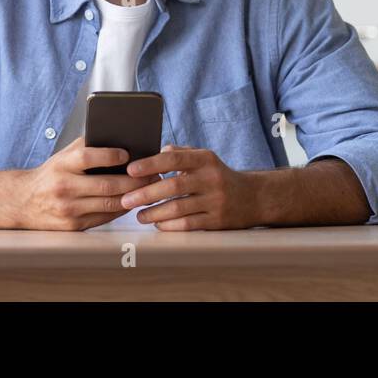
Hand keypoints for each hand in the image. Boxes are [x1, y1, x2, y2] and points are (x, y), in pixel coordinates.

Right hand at [17, 137, 158, 230]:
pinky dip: (121, 209)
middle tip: (153, 174)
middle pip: (107, 185)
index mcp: (62, 165)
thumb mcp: (64, 155)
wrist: (22, 201)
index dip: (111, 156)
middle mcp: (64, 187)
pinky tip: (132, 201)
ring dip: (133, 196)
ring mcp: (68, 209)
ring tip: (149, 187)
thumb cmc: (51, 174)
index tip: (128, 154)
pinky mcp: (73, 226)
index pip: (89, 157)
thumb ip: (88, 146)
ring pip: (110, 204)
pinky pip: (104, 218)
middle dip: (135, 180)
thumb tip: (121, 139)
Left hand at [120, 144, 259, 230]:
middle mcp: (211, 178)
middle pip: (173, 186)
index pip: (174, 158)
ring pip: (178, 208)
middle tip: (126, 199)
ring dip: (154, 213)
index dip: (151, 164)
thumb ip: (180, 153)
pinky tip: (157, 224)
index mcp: (205, 159)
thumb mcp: (204, 158)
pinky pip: (188, 224)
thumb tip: (155, 152)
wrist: (252, 198)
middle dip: (146, 193)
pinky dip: (169, 225)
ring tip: (139, 215)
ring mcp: (215, 201)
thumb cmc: (219, 175)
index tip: (131, 170)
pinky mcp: (217, 221)